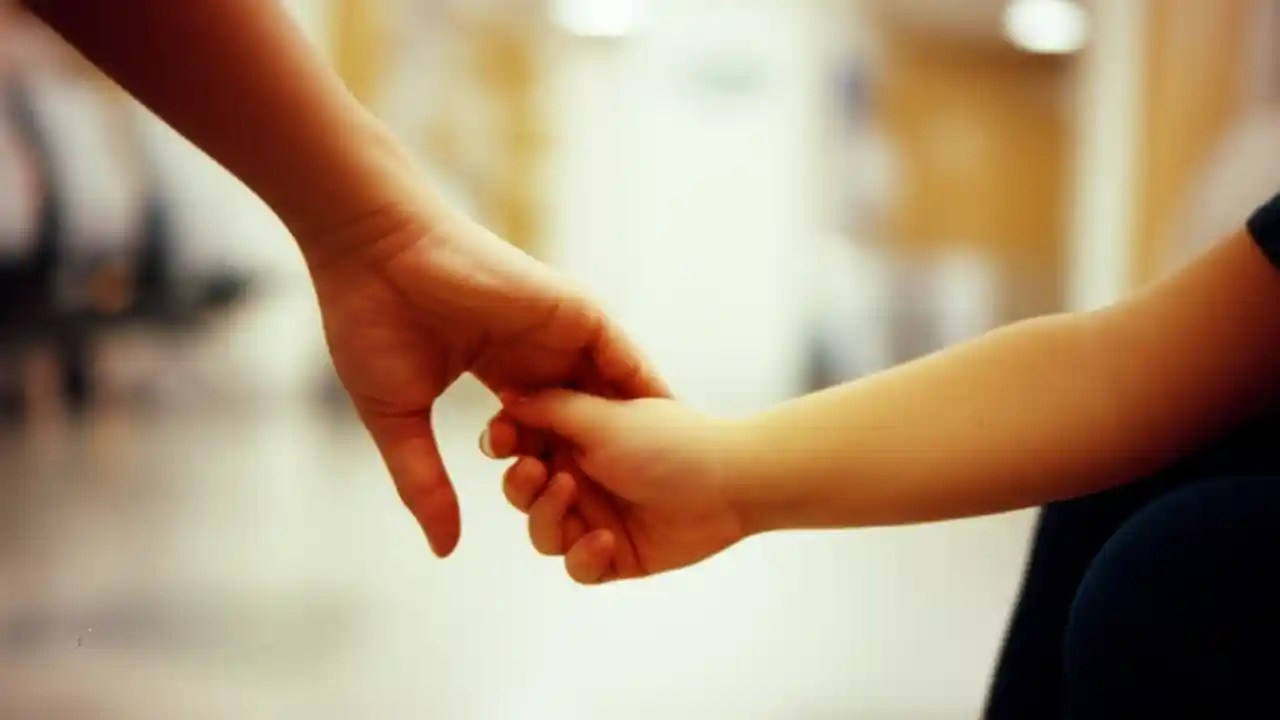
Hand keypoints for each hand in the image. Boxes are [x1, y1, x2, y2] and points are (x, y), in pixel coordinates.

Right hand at [302, 190, 667, 556]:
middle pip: (586, 421)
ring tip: (666, 482)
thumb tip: (445, 549)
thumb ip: (425, 483)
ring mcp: (559, 334)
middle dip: (602, 467)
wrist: (374, 253)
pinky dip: (645, 393)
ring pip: (610, 394)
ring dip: (633, 436)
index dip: (556, 475)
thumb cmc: (371, 326)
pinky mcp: (575, 314)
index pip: (546, 434)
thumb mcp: (399, 421)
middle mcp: (539, 356)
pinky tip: (668, 430)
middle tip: (620, 519)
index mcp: (502, 375)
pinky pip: (624, 359)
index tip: (568, 522)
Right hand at [489, 391, 747, 582]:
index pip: (521, 442)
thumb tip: (507, 395)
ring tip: (571, 497)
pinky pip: (578, 568)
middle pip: (523, 492)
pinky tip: (606, 541)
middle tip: (535, 472)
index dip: (503, 442)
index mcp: (578, 435)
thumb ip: (550, 408)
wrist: (730, 481)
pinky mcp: (616, 555)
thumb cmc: (670, 441)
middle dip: (520, 485)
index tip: (499, 439)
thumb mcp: (602, 417)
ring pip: (543, 533)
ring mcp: (598, 516)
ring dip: (547, 518)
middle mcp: (582, 475)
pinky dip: (585, 557)